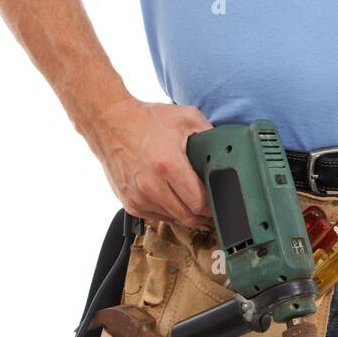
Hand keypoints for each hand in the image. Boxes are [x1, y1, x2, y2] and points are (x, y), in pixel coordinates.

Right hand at [85, 96, 214, 229]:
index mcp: (168, 165)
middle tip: (210, 204)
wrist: (110, 123)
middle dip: (203, 213)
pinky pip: (156, 217)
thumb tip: (227, 149)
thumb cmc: (147, 119)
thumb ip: (210, 134)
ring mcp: (138, 197)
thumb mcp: (186, 117)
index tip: (220, 201)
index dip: (213, 205)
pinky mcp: (129, 203)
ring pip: (172, 219)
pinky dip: (167, 211)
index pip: (199, 202)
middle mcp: (151, 185)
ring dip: (185, 212)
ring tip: (191, 198)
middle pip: (187, 216)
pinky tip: (171, 195)